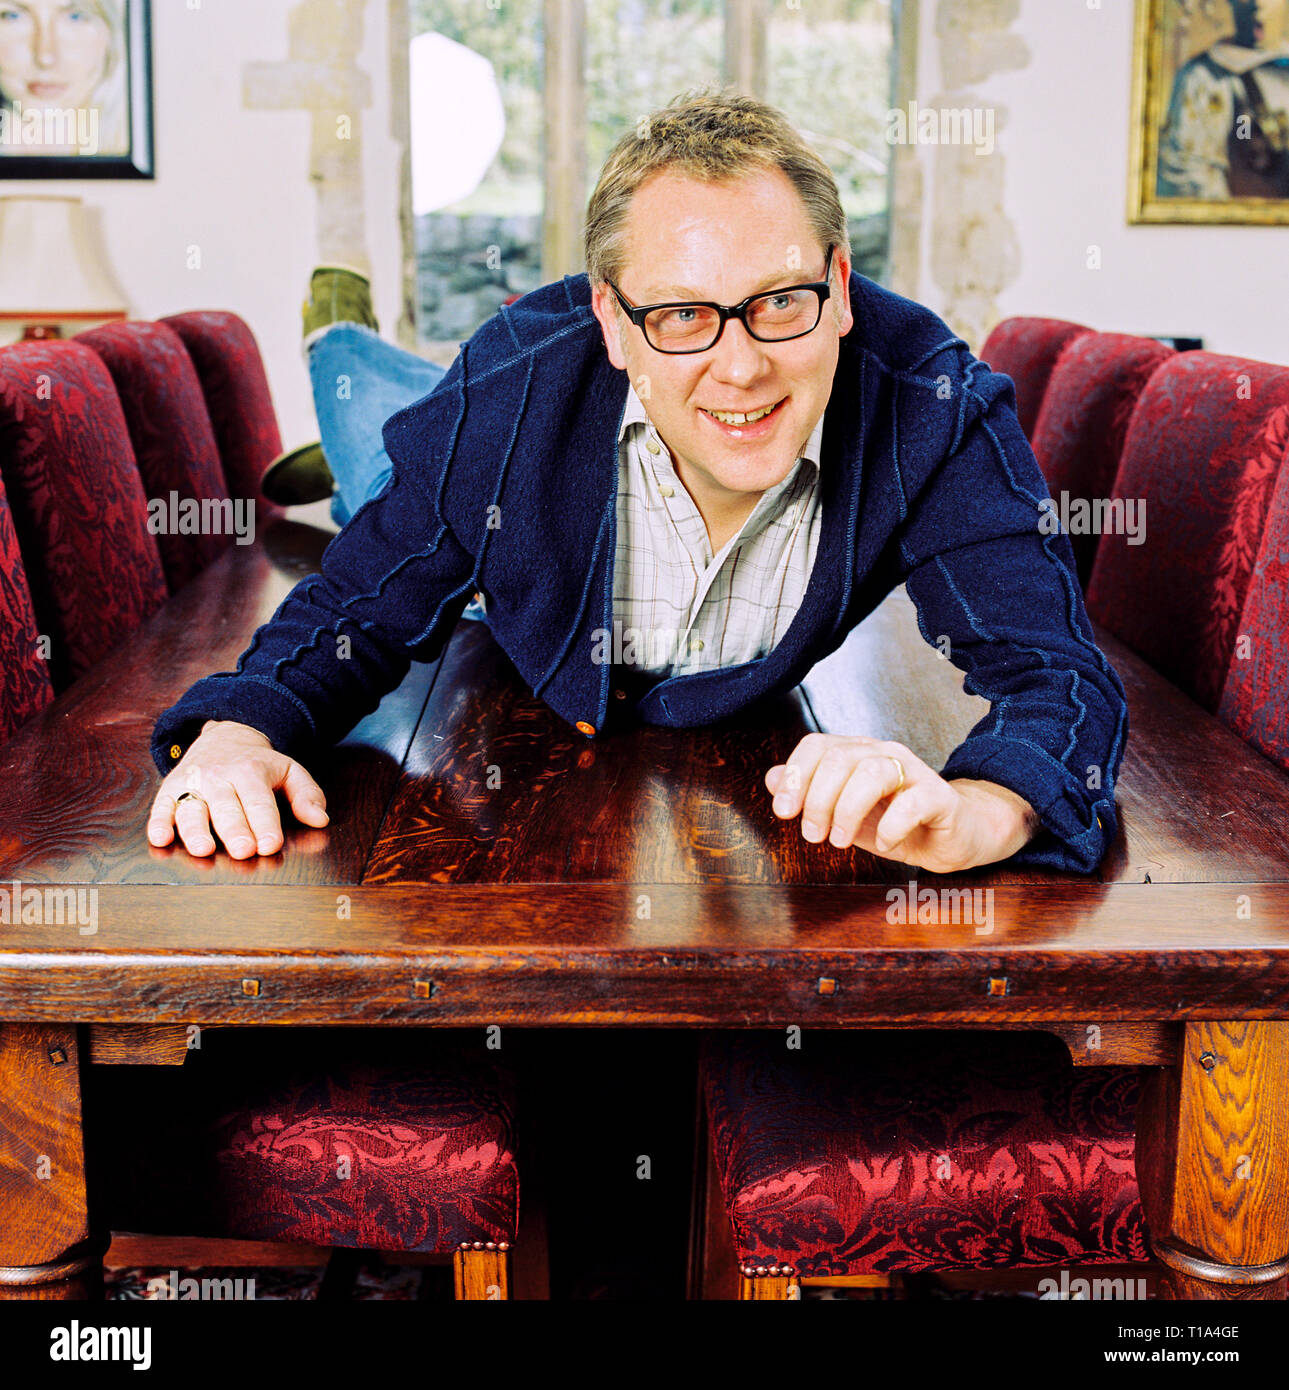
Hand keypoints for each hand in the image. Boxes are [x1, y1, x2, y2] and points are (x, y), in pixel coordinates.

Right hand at [147, 721, 328, 858]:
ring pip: (191, 807)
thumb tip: (320, 819)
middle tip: (242, 850)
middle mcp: (219, 776)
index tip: (270, 844)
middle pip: (226, 806)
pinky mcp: (170, 789)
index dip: (265, 824)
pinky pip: (161, 806)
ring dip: (195, 829)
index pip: (259, 800)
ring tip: (203, 849)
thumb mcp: (290, 770)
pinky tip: (160, 838)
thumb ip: (307, 794)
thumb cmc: (260, 764)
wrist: (225, 735)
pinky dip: (158, 822)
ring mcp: (192, 782)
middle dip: (234, 829)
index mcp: (251, 771)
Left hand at [764, 733, 1036, 872]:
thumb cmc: (895, 822)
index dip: (795, 776)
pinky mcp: (939, 797)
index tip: (783, 812)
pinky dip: (892, 827)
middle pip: (840, 758)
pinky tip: (886, 844)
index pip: (816, 745)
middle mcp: (884, 754)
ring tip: (839, 841)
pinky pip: (912, 803)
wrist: (952, 837)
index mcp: (857, 753)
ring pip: (873, 772)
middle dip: (817, 799)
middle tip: (813, 836)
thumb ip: (809, 794)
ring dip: (848, 810)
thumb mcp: (843, 811)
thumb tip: (771, 779)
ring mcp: (914, 772)